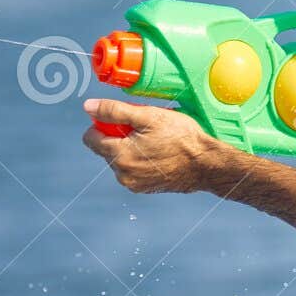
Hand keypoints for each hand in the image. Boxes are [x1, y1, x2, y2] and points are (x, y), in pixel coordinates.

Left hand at [81, 98, 221, 193]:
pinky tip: (159, 154)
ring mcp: (133, 184)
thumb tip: (88, 106)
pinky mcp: (144, 189)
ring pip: (119, 160)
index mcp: (118, 155)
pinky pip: (132, 170)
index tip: (122, 119)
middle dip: (118, 136)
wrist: (207, 165)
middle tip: (145, 130)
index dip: (102, 123)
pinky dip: (140, 161)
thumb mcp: (148, 116)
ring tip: (155, 142)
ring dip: (129, 149)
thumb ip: (114, 110)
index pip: (90, 138)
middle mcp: (122, 174)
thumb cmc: (181, 137)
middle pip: (105, 148)